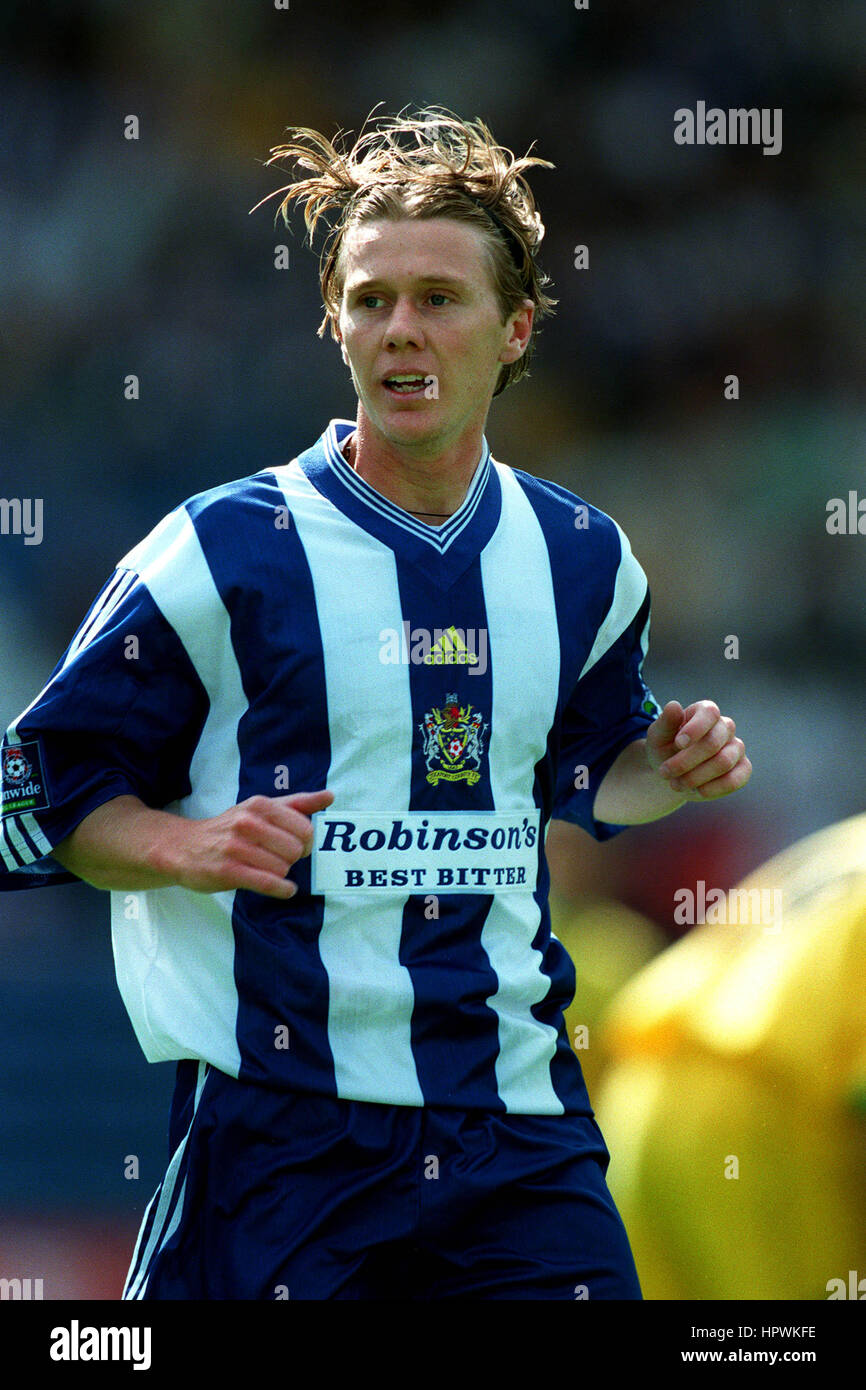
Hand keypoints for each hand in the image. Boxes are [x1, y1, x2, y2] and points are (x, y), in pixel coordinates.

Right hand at [169, 789, 334, 898]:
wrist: (184, 847)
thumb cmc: (230, 828)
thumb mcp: (260, 809)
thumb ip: (297, 803)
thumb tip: (329, 796)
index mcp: (260, 805)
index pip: (305, 828)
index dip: (306, 842)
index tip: (296, 846)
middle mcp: (248, 823)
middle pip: (296, 850)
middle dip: (293, 859)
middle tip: (281, 859)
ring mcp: (237, 847)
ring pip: (283, 868)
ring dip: (282, 874)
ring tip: (269, 870)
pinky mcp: (229, 871)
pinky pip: (268, 884)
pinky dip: (282, 890)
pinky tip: (284, 889)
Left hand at [646, 701, 750, 799]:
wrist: (673, 774)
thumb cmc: (664, 749)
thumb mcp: (657, 736)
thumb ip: (665, 723)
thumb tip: (674, 705)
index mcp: (705, 712)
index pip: (710, 713)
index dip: (695, 728)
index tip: (678, 744)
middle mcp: (725, 727)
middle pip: (713, 742)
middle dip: (686, 761)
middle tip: (664, 772)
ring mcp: (737, 748)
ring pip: (723, 762)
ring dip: (695, 777)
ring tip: (675, 784)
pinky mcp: (743, 769)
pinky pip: (734, 780)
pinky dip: (711, 789)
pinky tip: (695, 791)